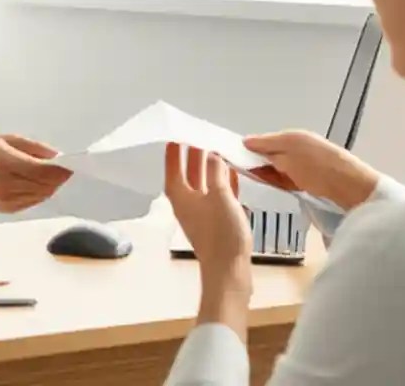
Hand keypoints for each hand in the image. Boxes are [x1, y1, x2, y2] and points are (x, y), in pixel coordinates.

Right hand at [0, 135, 71, 212]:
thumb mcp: (7, 139)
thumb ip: (35, 148)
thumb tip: (58, 156)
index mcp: (5, 163)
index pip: (42, 171)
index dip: (60, 170)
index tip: (71, 164)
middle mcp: (5, 185)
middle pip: (45, 186)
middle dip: (58, 178)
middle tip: (65, 168)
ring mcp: (5, 200)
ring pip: (41, 196)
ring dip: (51, 186)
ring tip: (52, 174)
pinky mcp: (6, 210)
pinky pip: (32, 202)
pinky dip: (40, 193)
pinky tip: (38, 184)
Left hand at [164, 142, 251, 336]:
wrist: (229, 272)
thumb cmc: (221, 236)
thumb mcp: (220, 196)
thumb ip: (217, 173)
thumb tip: (213, 155)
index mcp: (180, 195)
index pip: (173, 164)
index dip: (175, 147)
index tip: (178, 131)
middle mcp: (188, 202)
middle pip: (188, 172)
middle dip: (194, 154)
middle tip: (201, 135)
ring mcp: (202, 213)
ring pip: (205, 183)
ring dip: (210, 168)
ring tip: (217, 149)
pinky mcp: (217, 222)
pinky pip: (218, 195)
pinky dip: (223, 183)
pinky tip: (232, 175)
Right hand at [244, 130, 380, 210]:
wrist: (352, 189)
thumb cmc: (320, 170)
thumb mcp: (288, 157)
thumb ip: (267, 150)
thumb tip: (246, 142)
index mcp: (293, 137)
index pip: (263, 140)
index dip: (247, 147)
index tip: (230, 156)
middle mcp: (299, 147)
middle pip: (269, 153)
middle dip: (255, 160)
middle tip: (236, 170)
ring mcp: (305, 164)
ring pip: (276, 166)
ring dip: (265, 171)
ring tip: (249, 178)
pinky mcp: (309, 180)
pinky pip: (285, 177)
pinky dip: (276, 180)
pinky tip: (269, 184)